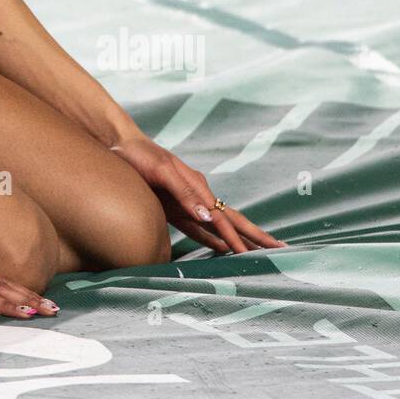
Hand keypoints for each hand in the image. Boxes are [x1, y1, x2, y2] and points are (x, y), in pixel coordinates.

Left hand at [108, 134, 288, 254]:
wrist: (119, 144)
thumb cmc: (139, 156)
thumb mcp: (161, 172)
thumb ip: (184, 193)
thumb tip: (208, 217)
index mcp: (197, 185)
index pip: (224, 217)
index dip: (240, 236)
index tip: (258, 253)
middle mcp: (196, 195)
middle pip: (231, 219)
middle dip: (254, 235)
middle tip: (280, 249)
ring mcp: (186, 202)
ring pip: (218, 225)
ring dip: (237, 239)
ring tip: (259, 253)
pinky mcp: (172, 208)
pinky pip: (197, 228)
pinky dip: (212, 239)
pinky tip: (223, 249)